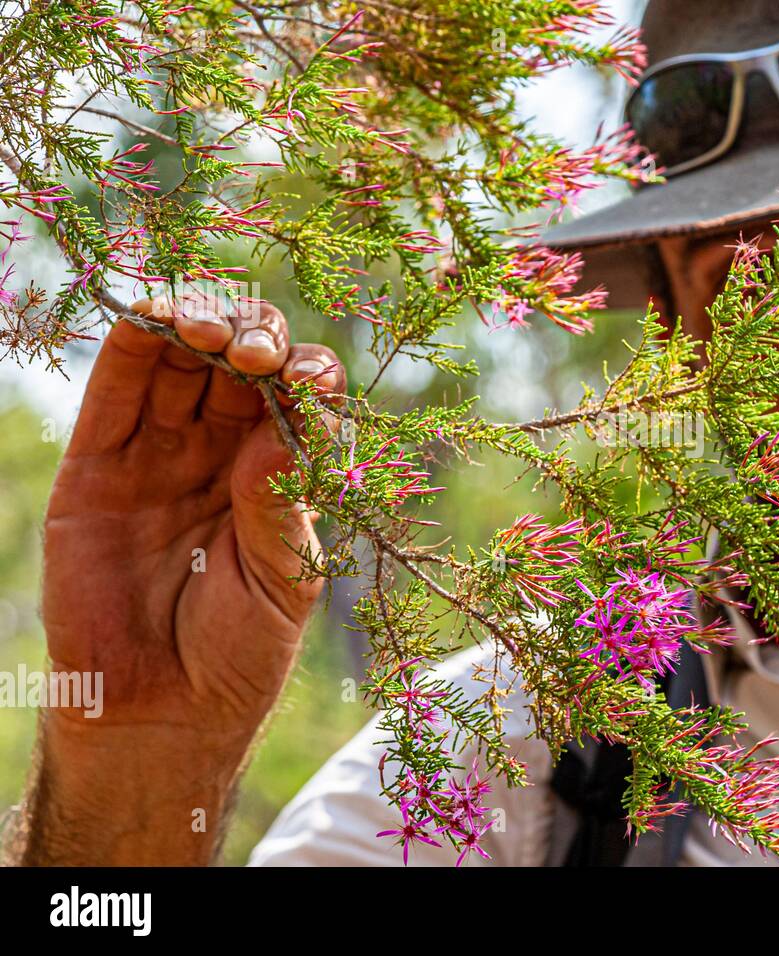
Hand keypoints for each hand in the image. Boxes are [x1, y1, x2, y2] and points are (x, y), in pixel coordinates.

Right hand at [21, 293, 343, 863]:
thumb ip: (279, 506)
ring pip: (176, 367)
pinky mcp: (96, 469)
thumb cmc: (238, 654)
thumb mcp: (282, 582)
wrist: (158, 714)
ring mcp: (158, 458)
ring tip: (204, 324)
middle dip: (248, 340)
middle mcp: (220, 457)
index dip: (301, 374)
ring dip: (192, 328)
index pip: (293, 399)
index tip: (307, 377)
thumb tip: (284, 423)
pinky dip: (128, 346)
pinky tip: (149, 313)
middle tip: (250, 351)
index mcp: (275, 476)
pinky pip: (113, 395)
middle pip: (236, 367)